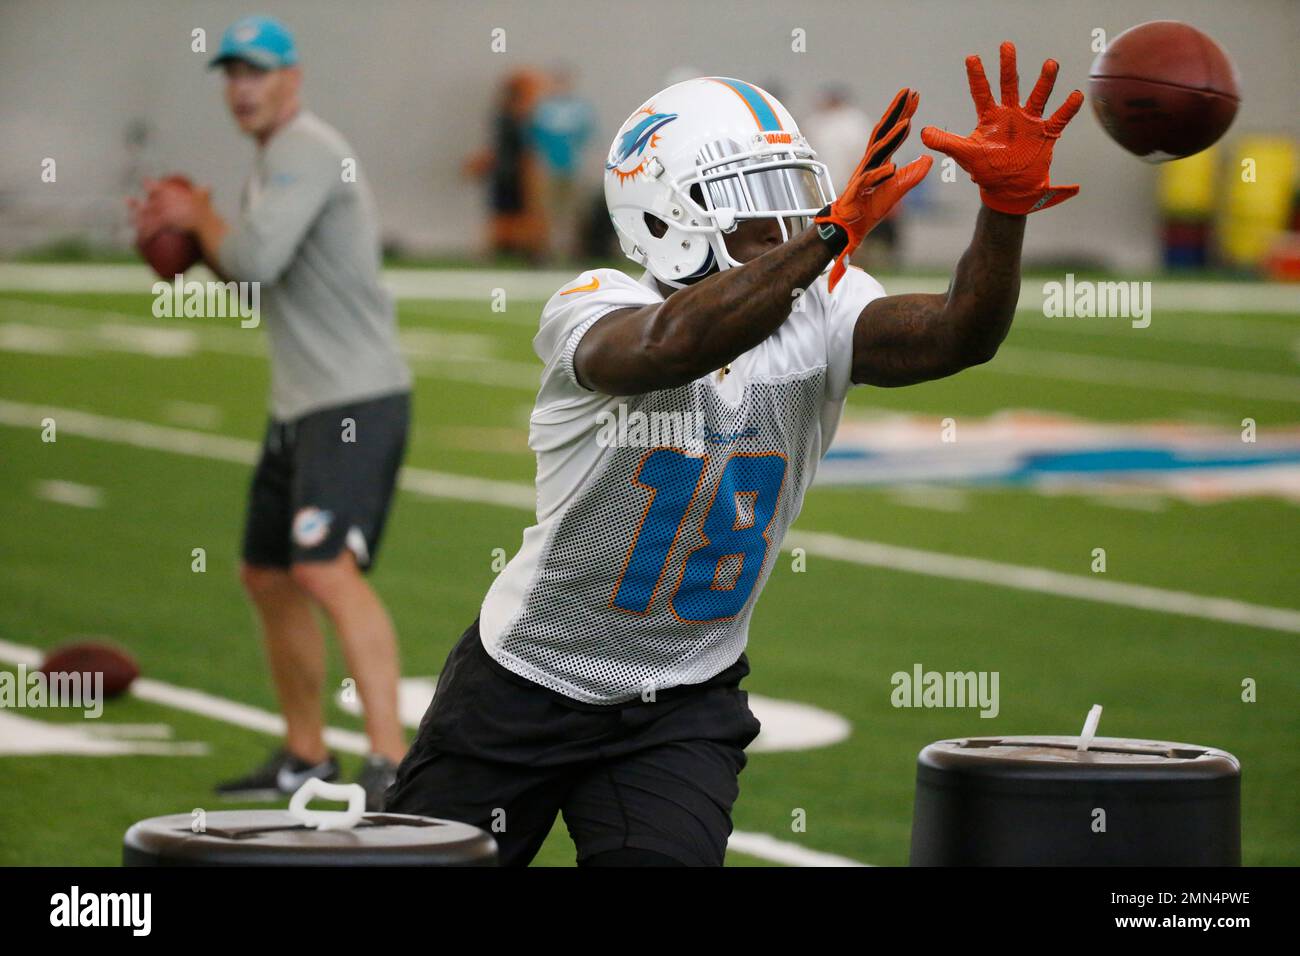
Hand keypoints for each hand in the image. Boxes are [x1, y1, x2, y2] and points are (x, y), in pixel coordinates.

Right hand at [815, 88, 932, 290]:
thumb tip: (929, 159)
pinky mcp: (857, 191)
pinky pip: (869, 181)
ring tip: (907, 123)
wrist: (850, 225)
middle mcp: (870, 162)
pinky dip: (880, 174)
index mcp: (879, 159)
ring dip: (892, 137)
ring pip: (877, 151)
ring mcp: (862, 174)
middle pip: (883, 131)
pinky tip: (892, 168)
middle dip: (895, 111)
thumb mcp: (898, 189)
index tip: (915, 95)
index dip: (904, 113)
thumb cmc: (870, 206)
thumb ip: (913, 174)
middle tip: (908, 91)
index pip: (893, 131)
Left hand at [921, 41, 1082, 214]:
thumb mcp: (965, 155)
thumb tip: (922, 133)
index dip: (977, 76)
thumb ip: (946, 142)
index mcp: (990, 117)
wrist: (1009, 189)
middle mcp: (1010, 114)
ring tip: (1050, 64)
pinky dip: (1067, 108)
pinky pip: (1059, 118)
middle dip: (1008, 67)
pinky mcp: (1045, 133)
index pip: (981, 92)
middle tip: (1006, 46)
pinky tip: (1074, 95)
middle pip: (1010, 86)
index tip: (971, 58)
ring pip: (1037, 97)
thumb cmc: (986, 169)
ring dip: (1044, 82)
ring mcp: (1029, 122)